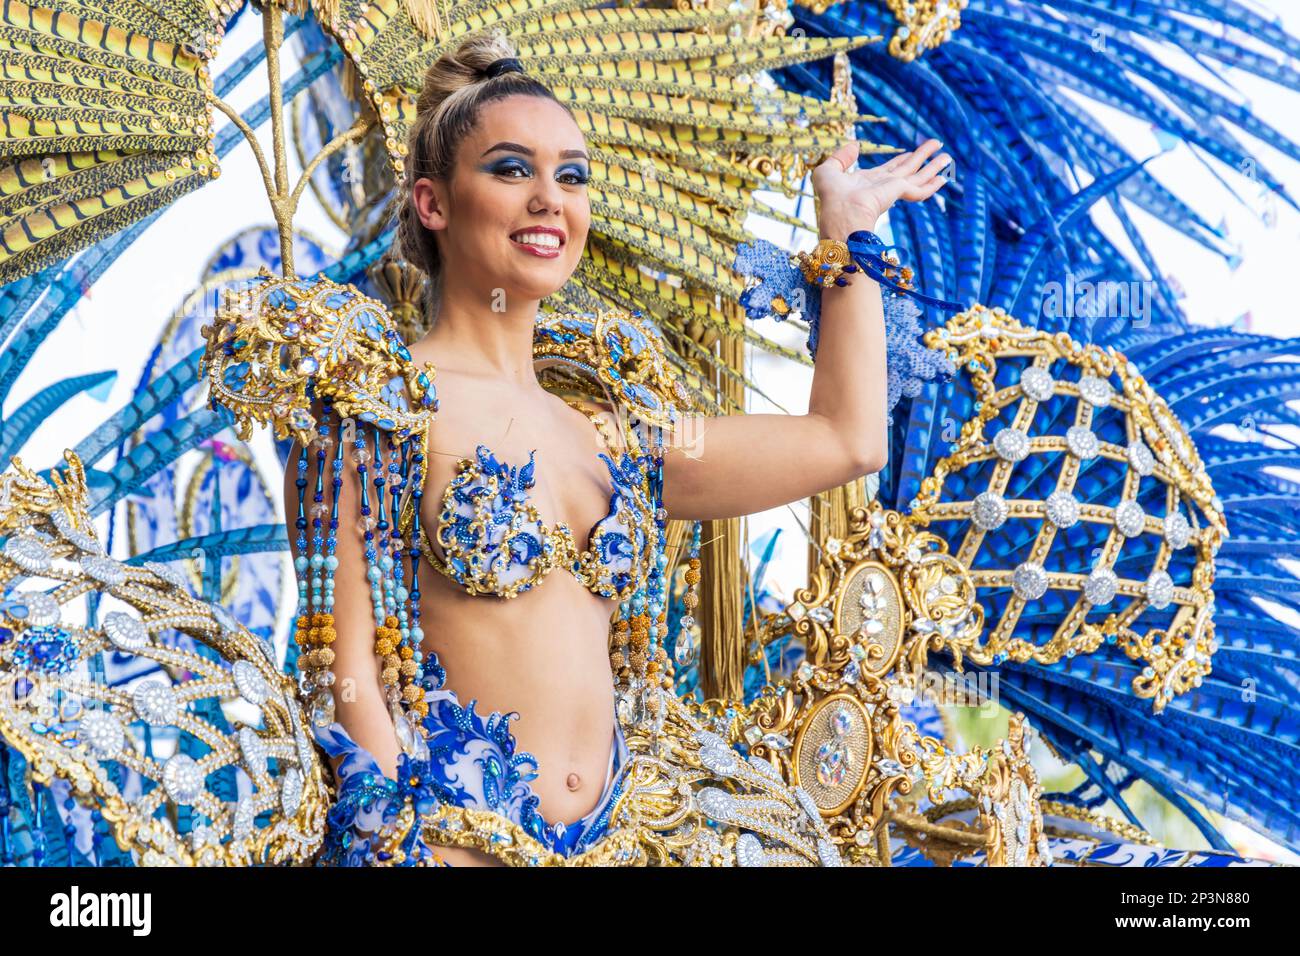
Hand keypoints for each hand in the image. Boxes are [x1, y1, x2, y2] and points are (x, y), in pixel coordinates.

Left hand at [812, 137, 950, 239]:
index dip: (902, 160)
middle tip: (938, 146)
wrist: (840, 214)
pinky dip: (933, 183)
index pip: (890, 169)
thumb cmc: (830, 199)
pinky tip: (944, 177)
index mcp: (869, 182)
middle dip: (923, 157)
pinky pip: (920, 188)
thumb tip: (856, 145)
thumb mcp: (827, 171)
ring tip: (948, 158)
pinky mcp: (899, 191)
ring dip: (934, 166)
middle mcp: (883, 186)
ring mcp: (892, 190)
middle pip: (908, 169)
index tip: (911, 152)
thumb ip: (840, 157)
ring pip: (918, 176)